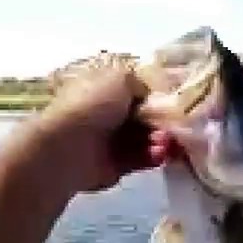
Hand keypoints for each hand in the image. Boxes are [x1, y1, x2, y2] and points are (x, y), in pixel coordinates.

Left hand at [31, 67, 173, 193]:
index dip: (156, 94)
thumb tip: (148, 95)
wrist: (68, 148)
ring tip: (166, 142)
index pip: (135, 89)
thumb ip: (141, 83)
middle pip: (144, 116)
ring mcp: (110, 140)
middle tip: (174, 126)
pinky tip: (161, 154)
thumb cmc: (92, 105)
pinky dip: (153, 156)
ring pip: (146, 138)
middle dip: (162, 120)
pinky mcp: (116, 164)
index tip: (174, 100)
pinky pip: (141, 158)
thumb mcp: (120, 78)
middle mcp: (105, 112)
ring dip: (161, 139)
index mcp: (102, 87)